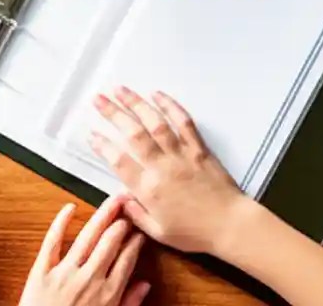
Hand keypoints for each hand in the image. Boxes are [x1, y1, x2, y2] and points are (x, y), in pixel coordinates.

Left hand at [18, 195, 149, 305]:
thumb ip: (128, 303)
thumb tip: (143, 285)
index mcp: (107, 294)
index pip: (127, 259)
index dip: (135, 241)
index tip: (139, 230)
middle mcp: (89, 279)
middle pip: (110, 242)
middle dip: (122, 222)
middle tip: (128, 206)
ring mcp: (65, 273)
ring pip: (88, 237)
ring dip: (102, 216)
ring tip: (112, 201)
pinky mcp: (41, 272)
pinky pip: (52, 241)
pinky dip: (60, 222)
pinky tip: (69, 207)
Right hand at [90, 87, 250, 255]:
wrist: (230, 225)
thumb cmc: (195, 233)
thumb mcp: (159, 232)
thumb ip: (136, 213)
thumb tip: (120, 198)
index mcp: (148, 189)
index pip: (119, 161)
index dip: (102, 146)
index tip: (92, 134)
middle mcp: (162, 167)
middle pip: (133, 134)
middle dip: (113, 114)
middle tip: (98, 99)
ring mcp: (181, 154)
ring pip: (154, 122)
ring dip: (136, 103)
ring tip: (120, 89)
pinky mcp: (198, 148)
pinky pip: (183, 122)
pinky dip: (170, 106)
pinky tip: (157, 94)